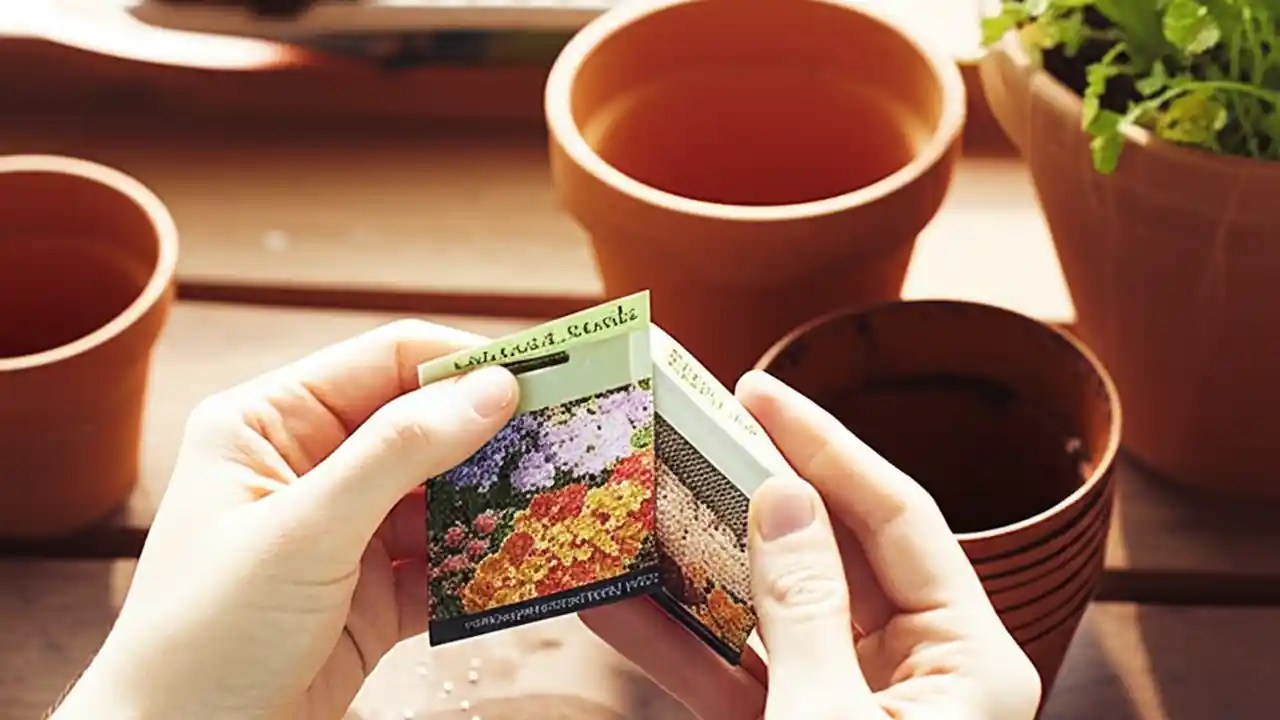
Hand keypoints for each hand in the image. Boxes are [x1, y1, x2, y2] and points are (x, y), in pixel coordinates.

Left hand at [53, 320, 518, 719]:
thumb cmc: (206, 634)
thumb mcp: (304, 532)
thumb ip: (399, 453)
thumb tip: (492, 388)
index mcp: (269, 422)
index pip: (385, 363)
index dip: (464, 363)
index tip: (543, 377)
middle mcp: (310, 465)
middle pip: (424, 426)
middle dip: (493, 437)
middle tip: (568, 440)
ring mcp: (344, 530)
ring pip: (441, 495)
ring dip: (494, 504)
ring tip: (558, 503)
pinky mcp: (372, 592)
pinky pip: (443, 561)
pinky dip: (482, 564)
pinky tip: (524, 564)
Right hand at [582, 370, 1040, 719]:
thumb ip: (806, 608)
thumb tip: (784, 496)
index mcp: (970, 660)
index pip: (898, 515)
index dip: (826, 444)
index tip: (758, 390)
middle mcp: (925, 672)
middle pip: (837, 552)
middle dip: (759, 495)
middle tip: (695, 433)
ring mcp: (861, 706)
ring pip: (781, 611)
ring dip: (710, 565)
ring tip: (649, 504)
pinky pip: (749, 675)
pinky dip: (690, 646)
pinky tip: (629, 605)